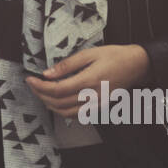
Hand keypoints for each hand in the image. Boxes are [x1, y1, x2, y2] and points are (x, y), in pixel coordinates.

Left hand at [25, 44, 150, 117]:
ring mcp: (97, 104)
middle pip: (59, 103)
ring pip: (66, 113)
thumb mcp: (90, 53)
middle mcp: (93, 96)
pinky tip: (57, 101)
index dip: (40, 87)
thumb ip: (68, 65)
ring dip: (50, 105)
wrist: (137, 65)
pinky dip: (63, 110)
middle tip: (33, 85)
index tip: (30, 79)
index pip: (58, 90)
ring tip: (41, 93)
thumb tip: (47, 73)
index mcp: (90, 80)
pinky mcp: (99, 107)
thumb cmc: (115, 56)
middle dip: (42, 95)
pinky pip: (77, 115)